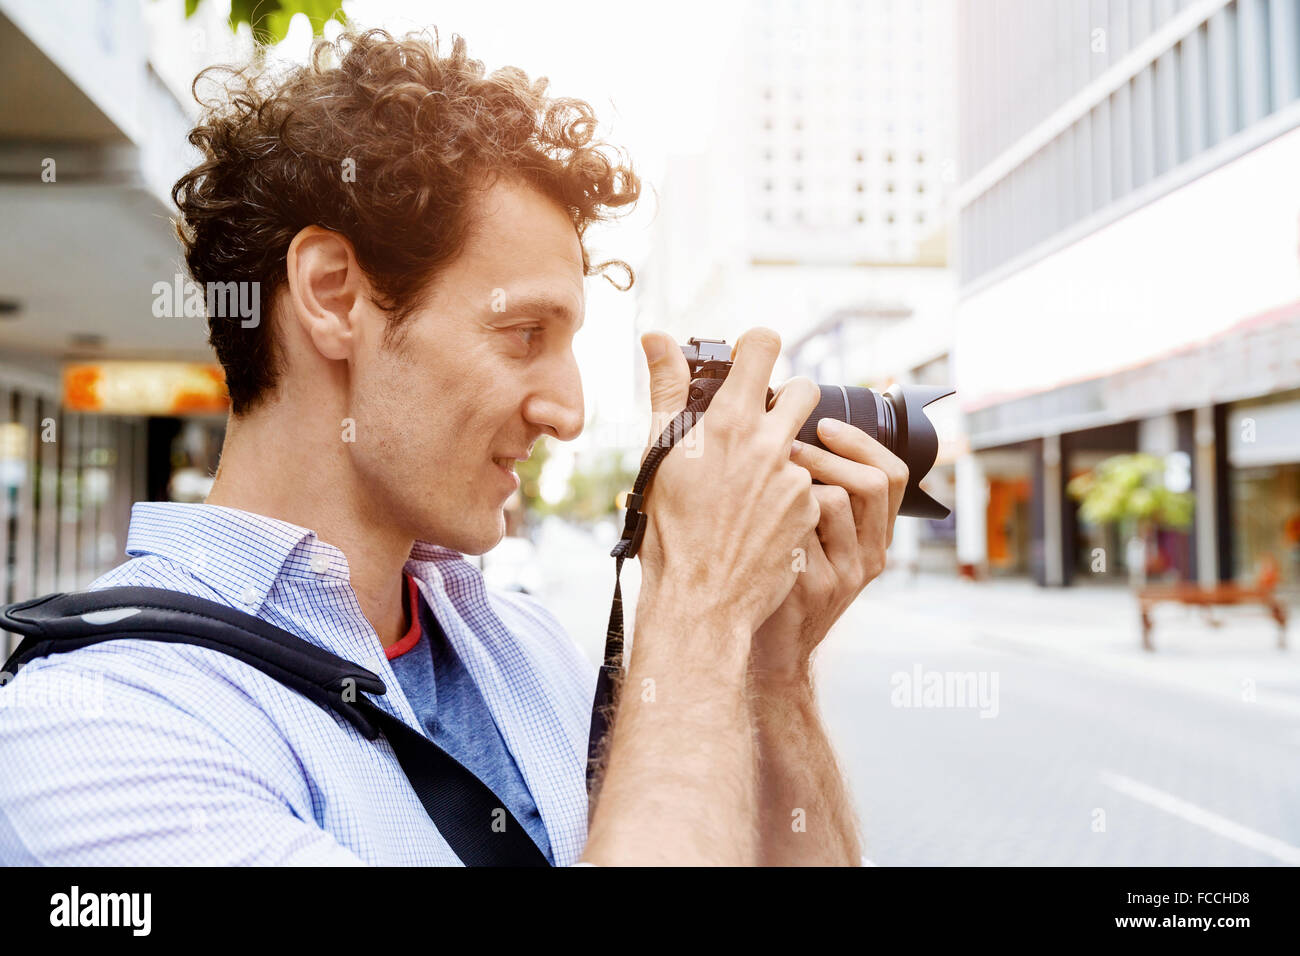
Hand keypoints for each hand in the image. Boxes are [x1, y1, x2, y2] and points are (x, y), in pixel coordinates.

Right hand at [635, 327, 821, 635]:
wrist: (700, 599)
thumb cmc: (669, 530)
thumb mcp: (658, 455)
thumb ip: (666, 390)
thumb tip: (656, 337)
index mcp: (729, 422)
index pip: (763, 346)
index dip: (756, 346)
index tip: (748, 360)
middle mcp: (770, 443)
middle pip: (804, 389)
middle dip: (786, 398)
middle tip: (758, 422)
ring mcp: (796, 479)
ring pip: (803, 446)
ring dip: (783, 455)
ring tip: (747, 488)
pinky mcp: (811, 510)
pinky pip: (807, 488)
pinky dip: (788, 496)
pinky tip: (761, 519)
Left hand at [749, 416, 908, 681]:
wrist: (769, 651)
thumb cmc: (783, 583)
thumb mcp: (818, 545)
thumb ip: (825, 502)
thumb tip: (804, 434)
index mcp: (876, 540)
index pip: (892, 475)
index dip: (861, 442)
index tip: (825, 424)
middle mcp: (870, 558)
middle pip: (870, 483)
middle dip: (825, 454)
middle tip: (787, 447)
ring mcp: (844, 575)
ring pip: (831, 501)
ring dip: (794, 480)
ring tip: (765, 477)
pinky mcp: (812, 588)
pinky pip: (795, 529)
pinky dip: (771, 513)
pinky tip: (751, 514)